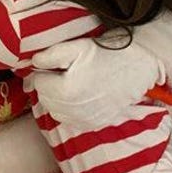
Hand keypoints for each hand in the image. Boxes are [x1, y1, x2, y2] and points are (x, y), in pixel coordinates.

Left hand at [28, 37, 160, 128]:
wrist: (138, 66)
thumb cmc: (107, 54)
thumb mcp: (76, 47)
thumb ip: (50, 55)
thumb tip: (33, 63)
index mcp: (65, 91)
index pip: (38, 82)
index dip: (45, 70)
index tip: (57, 64)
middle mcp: (73, 110)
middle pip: (45, 99)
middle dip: (49, 85)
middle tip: (64, 72)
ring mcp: (84, 120)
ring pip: (56, 111)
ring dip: (57, 99)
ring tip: (72, 83)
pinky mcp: (95, 124)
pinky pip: (71, 120)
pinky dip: (70, 110)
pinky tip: (81, 96)